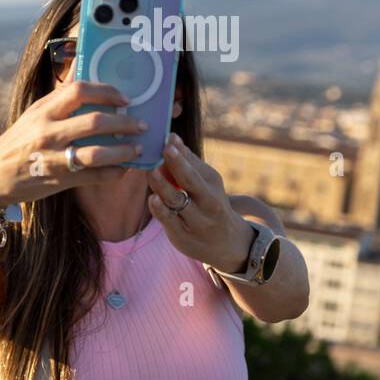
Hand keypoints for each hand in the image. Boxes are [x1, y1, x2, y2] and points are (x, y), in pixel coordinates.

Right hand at [0, 81, 147, 207]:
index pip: (79, 91)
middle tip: (141, 125)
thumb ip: (58, 100)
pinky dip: (113, 172)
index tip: (124, 99)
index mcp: (43, 112)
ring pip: (97, 153)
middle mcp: (48, 133)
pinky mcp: (58, 180)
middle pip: (95, 122)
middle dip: (125, 123)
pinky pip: (94, 176)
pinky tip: (123, 168)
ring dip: (124, 151)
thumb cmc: (17, 142)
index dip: (107, 92)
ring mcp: (53, 158)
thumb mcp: (33, 116)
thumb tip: (86, 78)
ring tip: (138, 149)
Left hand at [146, 132, 253, 271]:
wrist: (228, 243)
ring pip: (177, 200)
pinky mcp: (182, 234)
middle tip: (165, 148)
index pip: (194, 164)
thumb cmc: (209, 204)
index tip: (168, 137)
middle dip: (178, 164)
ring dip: (164, 186)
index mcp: (211, 182)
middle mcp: (207, 200)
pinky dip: (160, 209)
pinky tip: (152, 199)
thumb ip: (189, 163)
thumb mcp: (206, 183)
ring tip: (151, 171)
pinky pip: (170, 220)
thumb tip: (172, 137)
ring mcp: (196, 219)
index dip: (179, 151)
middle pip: (190, 180)